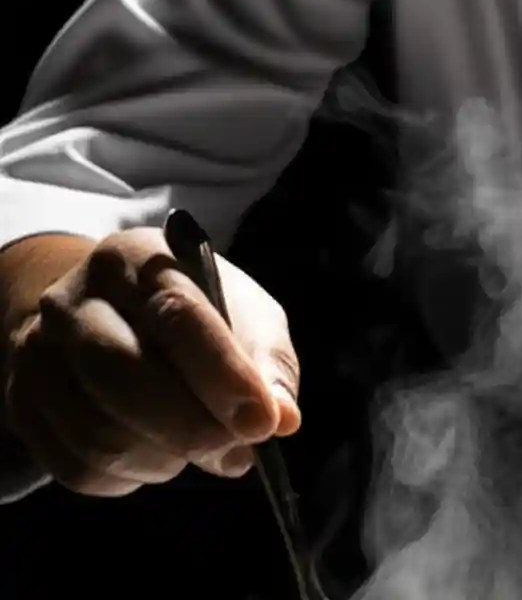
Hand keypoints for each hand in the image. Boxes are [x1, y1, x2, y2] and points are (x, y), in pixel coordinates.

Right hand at [2, 227, 300, 496]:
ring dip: (165, 457)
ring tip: (199, 446)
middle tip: (239, 451)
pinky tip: (158, 453)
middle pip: (123, 375)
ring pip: (98, 432)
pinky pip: (78, 466)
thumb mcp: (246, 316)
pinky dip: (132, 476)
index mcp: (138, 260)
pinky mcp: (25, 406)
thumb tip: (282, 421)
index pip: (177, 315)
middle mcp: (75, 300)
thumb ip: (268, 364)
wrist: (112, 316)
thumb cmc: (199, 318)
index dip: (222, 375)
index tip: (262, 421)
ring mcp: (38, 354)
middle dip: (193, 427)